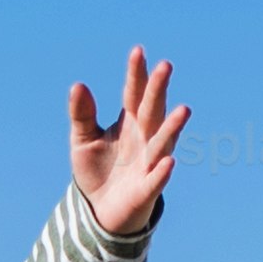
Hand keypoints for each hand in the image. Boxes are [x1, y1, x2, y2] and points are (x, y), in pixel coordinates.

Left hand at [68, 46, 189, 236]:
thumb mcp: (83, 140)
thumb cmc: (97, 170)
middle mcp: (145, 138)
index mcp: (130, 122)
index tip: (138, 51)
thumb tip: (78, 86)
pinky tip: (168, 162)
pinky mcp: (147, 189)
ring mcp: (149, 162)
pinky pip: (156, 179)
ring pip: (163, 142)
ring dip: (172, 128)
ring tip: (184, 110)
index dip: (136, 74)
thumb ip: (82, 115)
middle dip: (158, 90)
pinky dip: (161, 171)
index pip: (134, 93)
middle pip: (152, 110)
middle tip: (165, 66)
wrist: (101, 210)